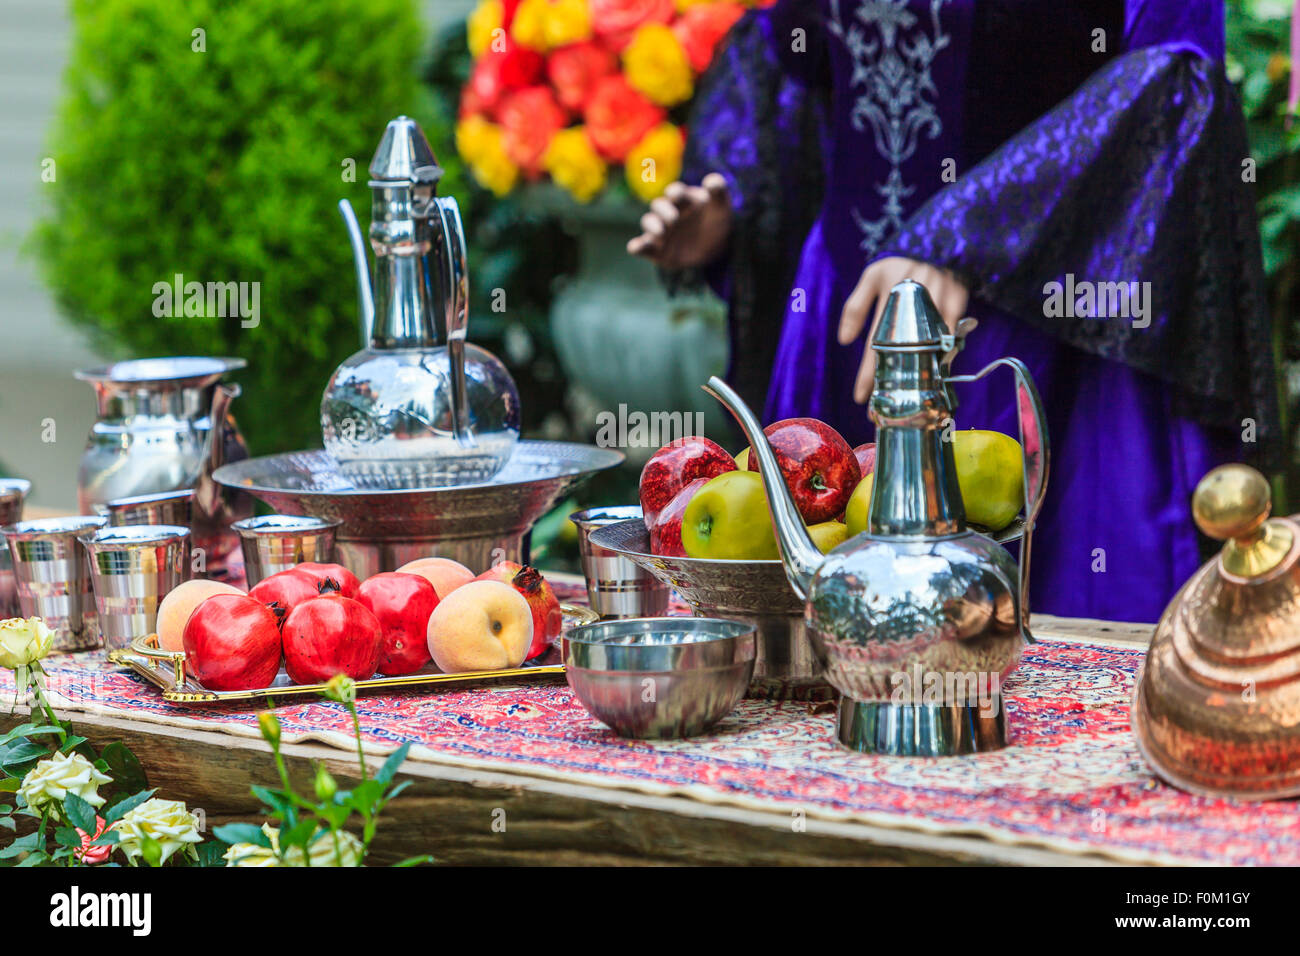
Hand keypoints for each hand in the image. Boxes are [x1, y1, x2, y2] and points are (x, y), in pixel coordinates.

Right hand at [626, 172, 732, 270]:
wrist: (714, 246)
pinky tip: (635, 247)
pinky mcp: (656, 250)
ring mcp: (660, 230)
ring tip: (661, 234)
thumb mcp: (721, 206)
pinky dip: (637, 246)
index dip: (676, 193)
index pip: (675, 192)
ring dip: (652, 227)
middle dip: (664, 211)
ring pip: (649, 223)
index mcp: (682, 198)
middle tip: (674, 219)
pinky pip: (642, 247)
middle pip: (659, 206)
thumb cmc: (715, 220)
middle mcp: (667, 212)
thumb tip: (712, 182)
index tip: (679, 196)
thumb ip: (718, 192)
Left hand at [838, 257, 969, 402]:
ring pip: (929, 346)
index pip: (876, 340)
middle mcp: (916, 293)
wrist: (937, 240)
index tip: (860, 397)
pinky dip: (944, 354)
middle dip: (890, 381)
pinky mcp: (959, 297)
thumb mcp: (871, 278)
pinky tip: (933, 373)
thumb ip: (855, 307)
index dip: (868, 371)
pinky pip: (952, 335)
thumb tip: (845, 340)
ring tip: (907, 397)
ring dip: (919, 373)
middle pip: (901, 350)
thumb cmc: (899, 265)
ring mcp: (940, 296)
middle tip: (879, 407)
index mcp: (890, 288)